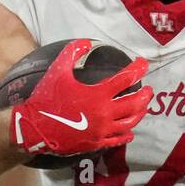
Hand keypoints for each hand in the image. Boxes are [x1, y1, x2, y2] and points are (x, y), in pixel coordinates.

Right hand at [10, 40, 151, 157]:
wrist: (35, 127)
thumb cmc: (47, 98)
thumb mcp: (58, 71)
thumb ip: (72, 53)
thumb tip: (86, 42)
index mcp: (98, 94)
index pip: (125, 79)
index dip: (137, 69)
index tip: (143, 64)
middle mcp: (104, 113)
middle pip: (134, 103)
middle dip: (144, 95)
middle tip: (149, 89)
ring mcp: (102, 130)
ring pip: (129, 122)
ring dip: (139, 113)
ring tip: (143, 107)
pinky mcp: (96, 143)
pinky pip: (117, 140)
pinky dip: (126, 135)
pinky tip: (130, 132)